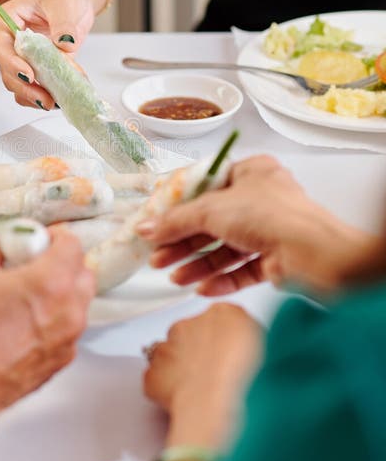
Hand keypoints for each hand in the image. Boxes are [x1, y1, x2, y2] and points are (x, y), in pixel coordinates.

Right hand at [0, 0, 99, 109]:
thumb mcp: (63, 2)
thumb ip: (63, 24)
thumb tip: (65, 44)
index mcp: (7, 22)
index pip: (1, 47)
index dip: (12, 64)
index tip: (29, 74)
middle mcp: (12, 42)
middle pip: (8, 71)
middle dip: (25, 88)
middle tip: (44, 98)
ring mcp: (26, 57)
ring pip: (21, 83)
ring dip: (35, 96)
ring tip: (54, 101)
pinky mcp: (42, 67)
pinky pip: (39, 86)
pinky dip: (51, 93)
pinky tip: (64, 95)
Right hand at [0, 226, 94, 433]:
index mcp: (53, 282)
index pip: (72, 243)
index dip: (51, 235)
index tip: (30, 240)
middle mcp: (69, 312)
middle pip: (82, 273)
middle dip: (59, 263)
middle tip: (26, 264)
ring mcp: (66, 342)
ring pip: (75, 304)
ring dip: (56, 293)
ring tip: (18, 295)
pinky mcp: (55, 365)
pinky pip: (62, 331)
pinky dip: (48, 321)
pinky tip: (16, 324)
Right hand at [138, 155, 376, 295]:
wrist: (311, 252)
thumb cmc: (271, 215)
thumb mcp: (210, 210)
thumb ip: (176, 221)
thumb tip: (147, 227)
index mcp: (252, 172)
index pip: (207, 186)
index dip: (179, 204)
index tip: (157, 219)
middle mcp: (263, 199)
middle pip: (212, 222)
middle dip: (184, 242)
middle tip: (158, 255)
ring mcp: (271, 230)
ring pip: (225, 248)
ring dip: (198, 264)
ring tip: (175, 277)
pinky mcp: (276, 259)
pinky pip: (242, 269)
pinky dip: (221, 278)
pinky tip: (202, 288)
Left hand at [145, 304, 261, 444]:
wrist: (219, 405)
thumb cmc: (246, 381)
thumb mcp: (269, 349)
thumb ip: (252, 339)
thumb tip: (249, 344)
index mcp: (222, 313)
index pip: (221, 319)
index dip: (226, 340)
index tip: (231, 356)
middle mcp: (190, 323)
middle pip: (193, 332)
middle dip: (200, 350)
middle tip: (215, 374)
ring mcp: (167, 347)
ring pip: (171, 353)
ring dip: (181, 366)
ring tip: (201, 390)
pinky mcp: (153, 373)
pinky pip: (158, 378)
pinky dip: (166, 388)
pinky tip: (184, 400)